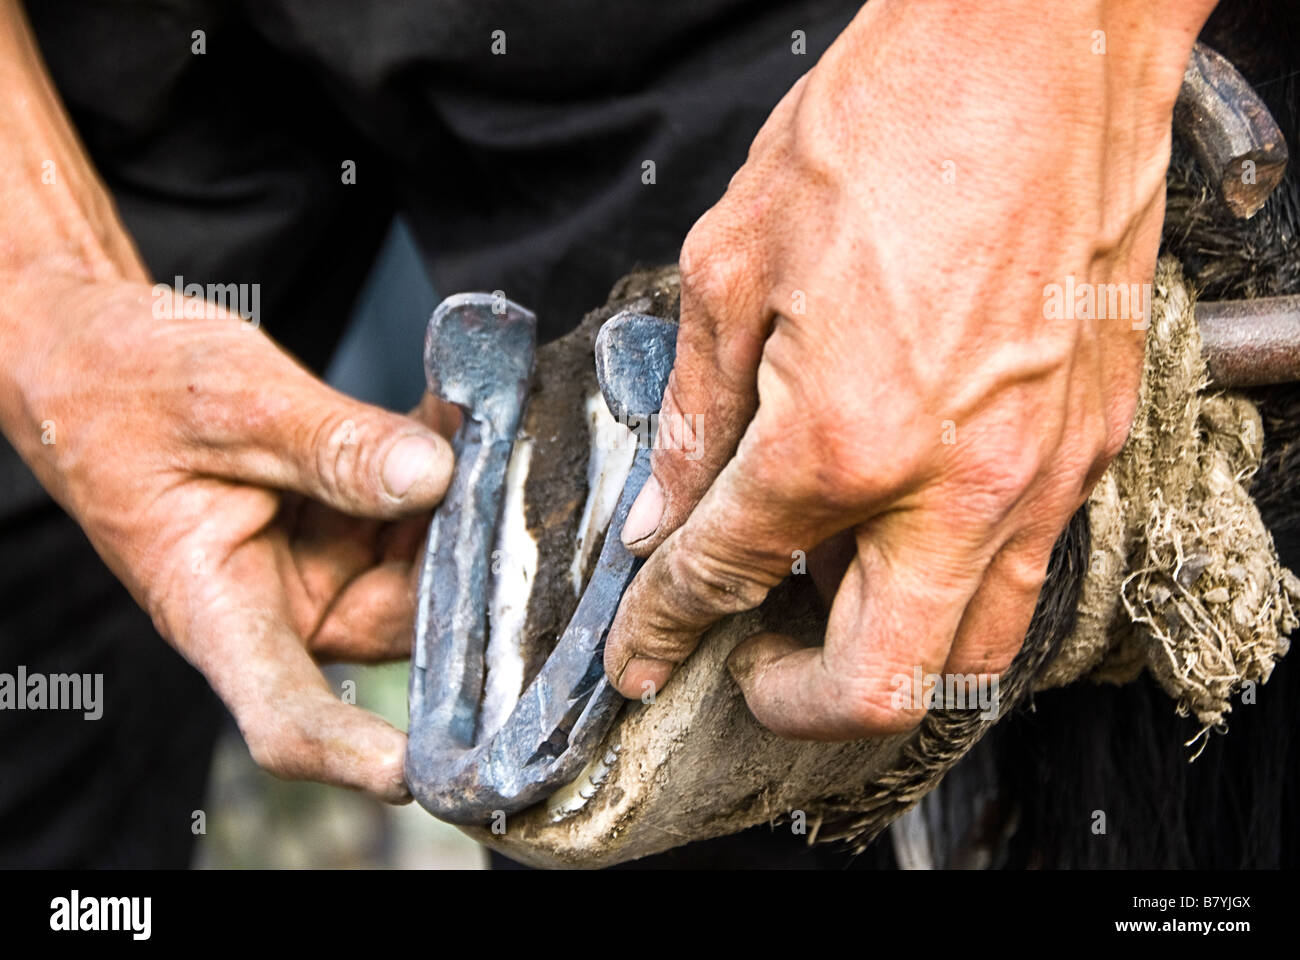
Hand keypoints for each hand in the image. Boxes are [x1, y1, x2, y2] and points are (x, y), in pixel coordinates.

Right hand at [3, 277, 456, 799]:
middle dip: (458, 572)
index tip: (412, 772)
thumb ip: (329, 446)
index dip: (347, 754)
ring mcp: (317, 564)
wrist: (94, 350)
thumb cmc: (122, 381)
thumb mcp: (226, 402)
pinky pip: (414, 516)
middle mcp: (278, 603)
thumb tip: (432, 475)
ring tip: (480, 433)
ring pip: (420, 569)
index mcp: (215, 608)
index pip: (284, 716)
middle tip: (502, 487)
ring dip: (461, 510)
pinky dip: (442, 472)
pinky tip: (458, 419)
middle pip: (394, 626)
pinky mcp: (343, 525)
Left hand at [604, 0, 1216, 736]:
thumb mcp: (737, 263)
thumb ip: (701, 414)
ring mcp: (1043, 474)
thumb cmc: (892, 123)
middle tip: (746, 663)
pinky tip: (899, 526)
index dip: (665, 631)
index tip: (642, 656)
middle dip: (793, 701)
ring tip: (822, 600)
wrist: (1042, 44)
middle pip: (878, 685)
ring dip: (883, 657)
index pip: (727, 578)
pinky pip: (1022, 568)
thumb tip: (667, 510)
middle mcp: (958, 486)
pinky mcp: (1091, 443)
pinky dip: (948, 585)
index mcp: (844, 439)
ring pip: (973, 652)